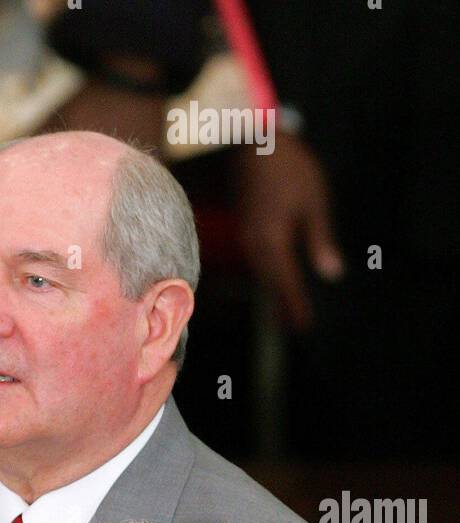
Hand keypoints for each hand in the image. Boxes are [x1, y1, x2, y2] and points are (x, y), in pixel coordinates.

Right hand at [236, 132, 344, 330]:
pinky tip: (273, 277)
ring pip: (262, 272)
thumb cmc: (288, 167)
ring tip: (283, 310)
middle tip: (293, 326)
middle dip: (282, 305)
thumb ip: (320, 239)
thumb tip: (331, 273)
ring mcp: (247, 236)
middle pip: (270, 282)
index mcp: (272, 240)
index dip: (295, 305)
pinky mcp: (245, 227)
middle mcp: (255, 244)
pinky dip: (267, 273)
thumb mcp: (314, 201)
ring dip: (274, 291)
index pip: (286, 282)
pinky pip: (257, 259)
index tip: (303, 326)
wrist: (253, 141)